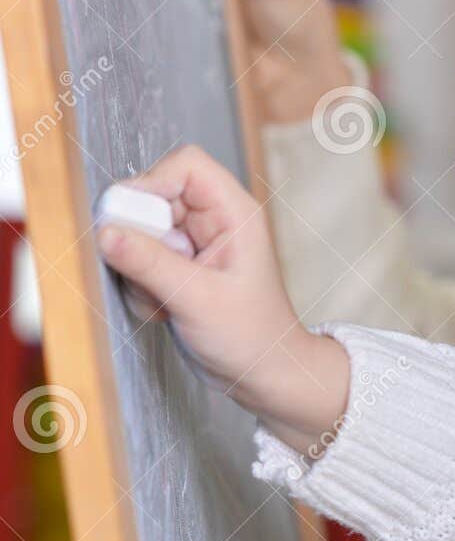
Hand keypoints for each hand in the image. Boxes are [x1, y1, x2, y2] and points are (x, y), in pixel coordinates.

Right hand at [95, 146, 350, 451]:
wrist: (263, 375)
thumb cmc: (251, 336)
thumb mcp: (198, 299)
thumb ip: (150, 264)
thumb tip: (106, 232)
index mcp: (235, 213)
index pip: (186, 165)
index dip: (152, 182)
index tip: (128, 219)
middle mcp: (214, 221)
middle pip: (153, 196)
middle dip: (140, 238)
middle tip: (146, 275)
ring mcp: (194, 244)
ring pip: (138, 232)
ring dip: (139, 270)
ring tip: (165, 302)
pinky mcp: (178, 267)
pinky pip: (138, 260)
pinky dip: (141, 287)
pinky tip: (165, 312)